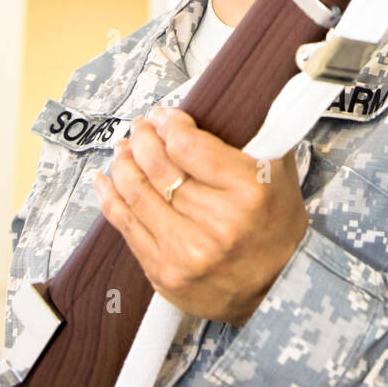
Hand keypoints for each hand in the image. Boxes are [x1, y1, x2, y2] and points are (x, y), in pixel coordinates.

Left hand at [93, 108, 307, 324]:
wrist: (277, 289)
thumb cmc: (276, 225)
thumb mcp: (281, 173)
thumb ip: (259, 135)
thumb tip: (233, 97)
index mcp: (248, 190)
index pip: (188, 146)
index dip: (169, 124)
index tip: (164, 115)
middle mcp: (217, 222)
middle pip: (158, 166)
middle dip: (143, 138)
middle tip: (141, 126)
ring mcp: (187, 252)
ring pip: (136, 193)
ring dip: (123, 163)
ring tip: (124, 148)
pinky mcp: (165, 273)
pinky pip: (126, 226)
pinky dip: (110, 197)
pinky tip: (106, 179)